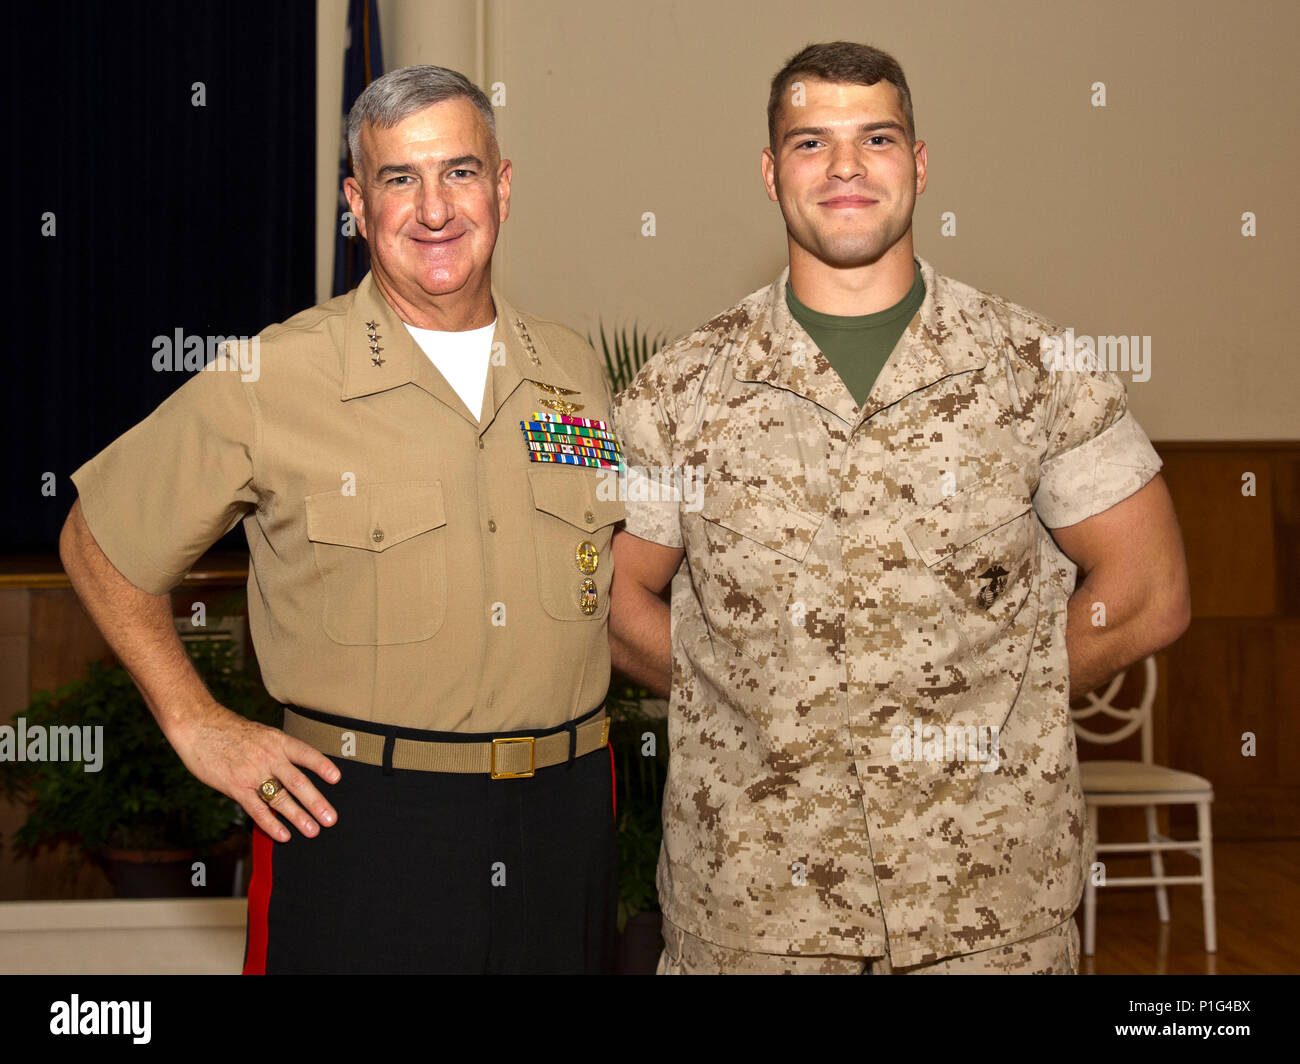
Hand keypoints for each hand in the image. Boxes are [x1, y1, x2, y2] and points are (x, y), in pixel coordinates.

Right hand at [165, 700, 340, 842]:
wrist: (199, 726)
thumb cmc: (230, 731)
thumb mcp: (261, 733)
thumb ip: (277, 751)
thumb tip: (295, 767)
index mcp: (278, 741)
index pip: (306, 754)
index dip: (322, 766)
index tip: (336, 779)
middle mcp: (269, 757)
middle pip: (298, 782)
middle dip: (316, 802)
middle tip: (331, 818)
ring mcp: (252, 773)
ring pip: (281, 798)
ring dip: (299, 817)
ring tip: (313, 830)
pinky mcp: (236, 787)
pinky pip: (257, 809)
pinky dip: (272, 823)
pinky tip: (283, 834)